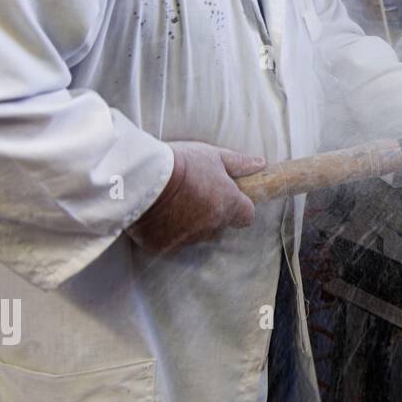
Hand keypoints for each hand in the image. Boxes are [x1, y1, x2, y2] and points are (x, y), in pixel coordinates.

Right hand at [127, 141, 266, 254]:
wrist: (140, 178)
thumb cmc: (180, 163)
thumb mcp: (213, 155)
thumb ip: (239, 163)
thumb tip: (261, 164)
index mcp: (228, 205)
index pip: (246, 216)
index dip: (238, 207)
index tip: (226, 196)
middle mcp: (212, 226)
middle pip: (219, 226)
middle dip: (211, 214)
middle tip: (192, 194)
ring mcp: (187, 239)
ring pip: (195, 235)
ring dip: (188, 224)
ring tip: (171, 202)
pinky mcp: (163, 246)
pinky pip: (170, 242)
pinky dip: (166, 231)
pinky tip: (156, 213)